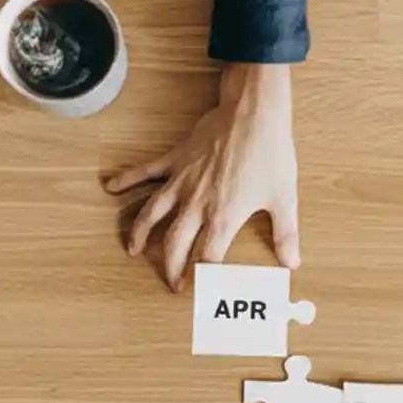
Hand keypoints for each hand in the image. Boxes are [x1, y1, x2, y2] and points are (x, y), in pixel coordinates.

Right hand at [105, 63, 300, 290]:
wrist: (253, 114)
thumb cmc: (270, 153)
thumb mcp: (284, 198)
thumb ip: (286, 234)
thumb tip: (291, 262)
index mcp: (223, 216)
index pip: (207, 257)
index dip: (202, 277)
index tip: (199, 289)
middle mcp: (197, 203)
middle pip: (176, 243)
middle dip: (170, 267)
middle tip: (170, 282)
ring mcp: (182, 181)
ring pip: (152, 213)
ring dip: (141, 234)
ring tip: (133, 250)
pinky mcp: (176, 159)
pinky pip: (146, 171)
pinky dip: (127, 179)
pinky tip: (111, 186)